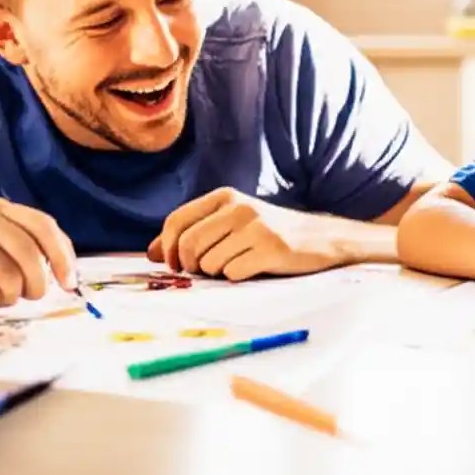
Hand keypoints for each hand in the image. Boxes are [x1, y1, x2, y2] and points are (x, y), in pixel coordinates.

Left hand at [146, 187, 347, 280]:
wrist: (322, 239)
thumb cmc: (269, 235)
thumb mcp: (231, 224)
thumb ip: (193, 233)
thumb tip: (152, 253)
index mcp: (225, 197)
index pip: (177, 220)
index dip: (168, 247)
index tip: (175, 265)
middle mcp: (239, 207)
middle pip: (189, 244)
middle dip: (190, 266)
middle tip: (204, 272)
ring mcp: (256, 227)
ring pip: (210, 263)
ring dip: (217, 273)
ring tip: (238, 265)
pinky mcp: (272, 248)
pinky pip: (234, 273)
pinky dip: (238, 278)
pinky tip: (254, 269)